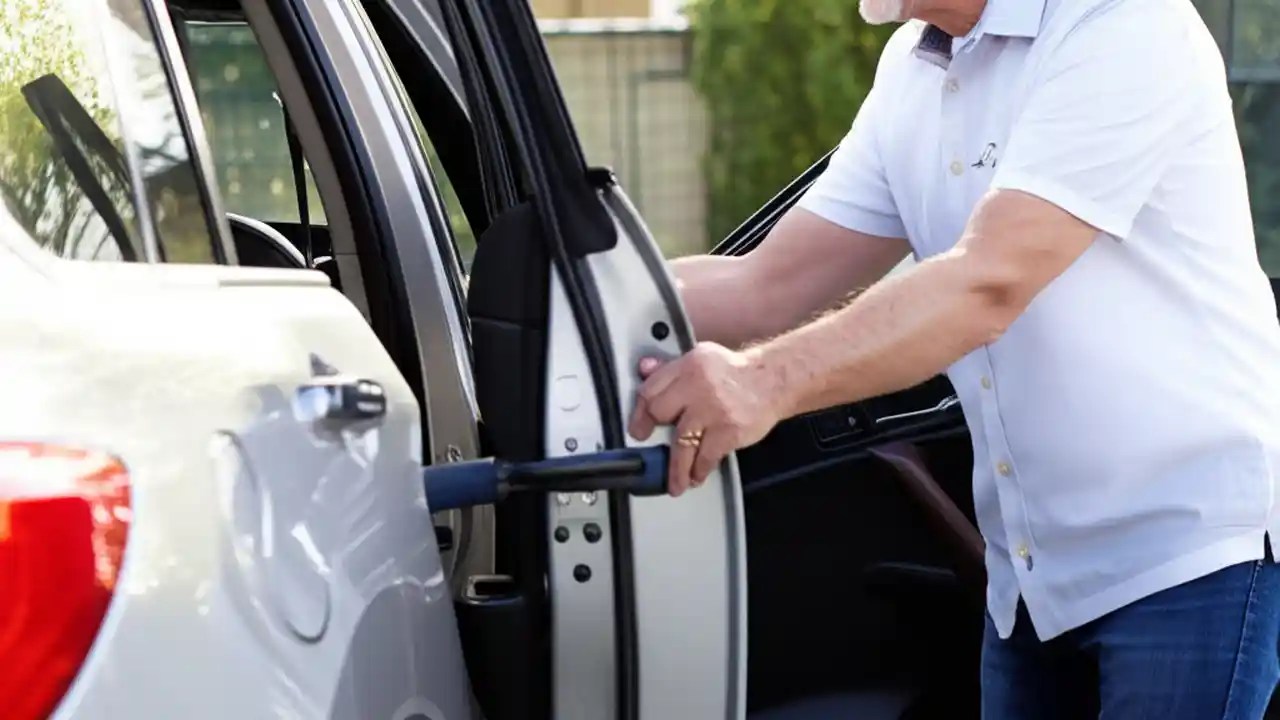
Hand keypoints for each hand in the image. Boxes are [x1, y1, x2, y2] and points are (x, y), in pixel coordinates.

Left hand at [628, 342, 784, 495]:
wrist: (775, 380)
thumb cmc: (736, 372)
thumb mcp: (702, 358)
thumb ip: (672, 368)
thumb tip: (644, 369)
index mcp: (688, 366)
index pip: (651, 389)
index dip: (640, 411)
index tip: (638, 428)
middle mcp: (698, 386)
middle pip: (661, 413)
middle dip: (653, 434)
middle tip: (651, 451)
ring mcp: (713, 411)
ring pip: (681, 444)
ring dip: (675, 469)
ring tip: (675, 484)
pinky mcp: (729, 431)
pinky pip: (706, 457)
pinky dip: (700, 470)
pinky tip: (697, 476)